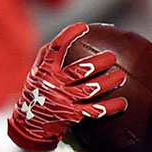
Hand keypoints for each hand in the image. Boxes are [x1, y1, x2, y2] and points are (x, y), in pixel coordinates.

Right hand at [7, 23, 128, 151]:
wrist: (29, 124)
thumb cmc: (37, 92)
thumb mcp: (37, 73)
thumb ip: (50, 57)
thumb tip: (71, 35)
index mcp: (44, 71)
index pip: (55, 49)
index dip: (68, 36)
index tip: (84, 27)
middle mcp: (54, 84)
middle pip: (78, 71)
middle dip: (97, 63)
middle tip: (112, 57)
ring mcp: (63, 100)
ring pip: (89, 90)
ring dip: (107, 83)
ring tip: (121, 77)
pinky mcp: (72, 115)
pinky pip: (93, 111)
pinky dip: (109, 107)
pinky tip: (122, 103)